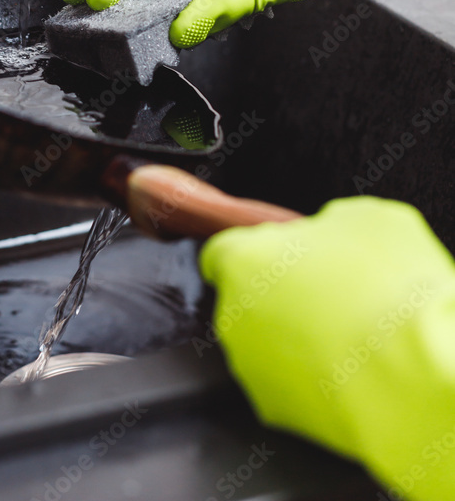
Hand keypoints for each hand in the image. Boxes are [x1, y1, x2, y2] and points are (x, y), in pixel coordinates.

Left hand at [200, 197, 454, 500]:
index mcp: (243, 260)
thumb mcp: (364, 220)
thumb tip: (327, 233)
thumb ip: (326, 224)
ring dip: (291, 336)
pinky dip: (306, 376)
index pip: (222, 251)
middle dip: (278, 294)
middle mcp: (232, 313)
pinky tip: (344, 367)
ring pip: (262, 342)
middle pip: (245, 297)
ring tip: (344, 332)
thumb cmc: (385, 288)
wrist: (408, 373)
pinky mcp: (273, 409)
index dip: (254, 251)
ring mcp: (249, 366)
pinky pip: (284, 382)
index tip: (278, 256)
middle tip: (328, 292)